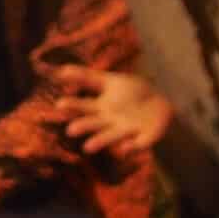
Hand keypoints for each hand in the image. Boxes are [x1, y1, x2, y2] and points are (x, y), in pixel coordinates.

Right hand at [55, 63, 172, 159]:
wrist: (159, 106)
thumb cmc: (131, 93)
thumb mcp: (111, 80)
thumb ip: (87, 76)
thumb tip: (61, 69)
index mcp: (100, 107)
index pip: (84, 106)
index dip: (72, 105)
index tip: (59, 104)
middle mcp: (108, 121)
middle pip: (93, 124)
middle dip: (83, 127)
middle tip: (71, 130)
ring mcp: (124, 131)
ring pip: (110, 137)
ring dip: (100, 142)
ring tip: (88, 147)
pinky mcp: (141, 140)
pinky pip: (135, 145)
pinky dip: (130, 147)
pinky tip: (124, 148)